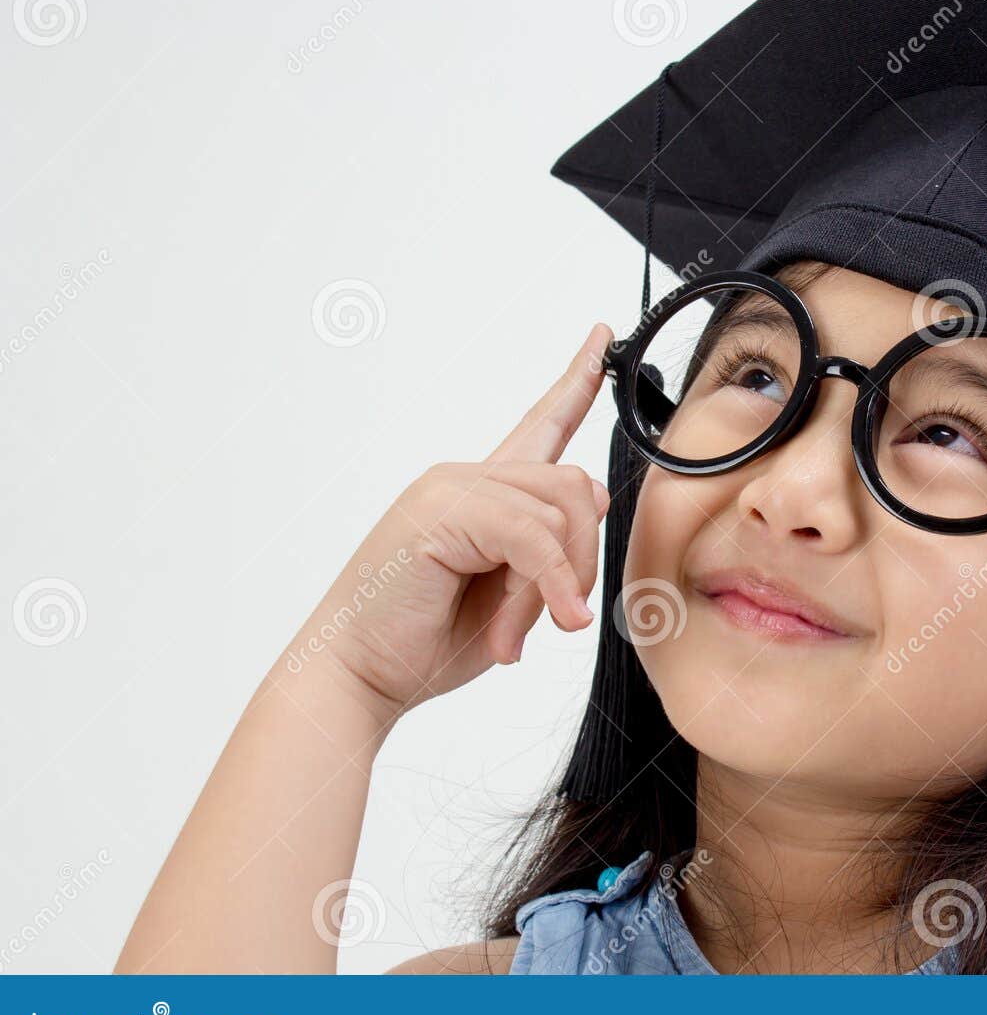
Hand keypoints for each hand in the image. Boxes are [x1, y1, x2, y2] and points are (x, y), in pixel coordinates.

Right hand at [282, 322, 614, 714]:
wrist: (358, 675)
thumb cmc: (426, 641)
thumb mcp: (512, 598)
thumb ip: (549, 551)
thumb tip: (594, 503)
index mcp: (481, 494)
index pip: (539, 424)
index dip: (575, 383)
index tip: (601, 338)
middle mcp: (464, 479)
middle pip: (574, 485)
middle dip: (582, 558)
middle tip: (560, 618)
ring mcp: (448, 489)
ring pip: (559, 509)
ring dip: (556, 583)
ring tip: (521, 633)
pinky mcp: (440, 512)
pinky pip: (532, 536)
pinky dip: (546, 585)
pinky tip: (530, 629)